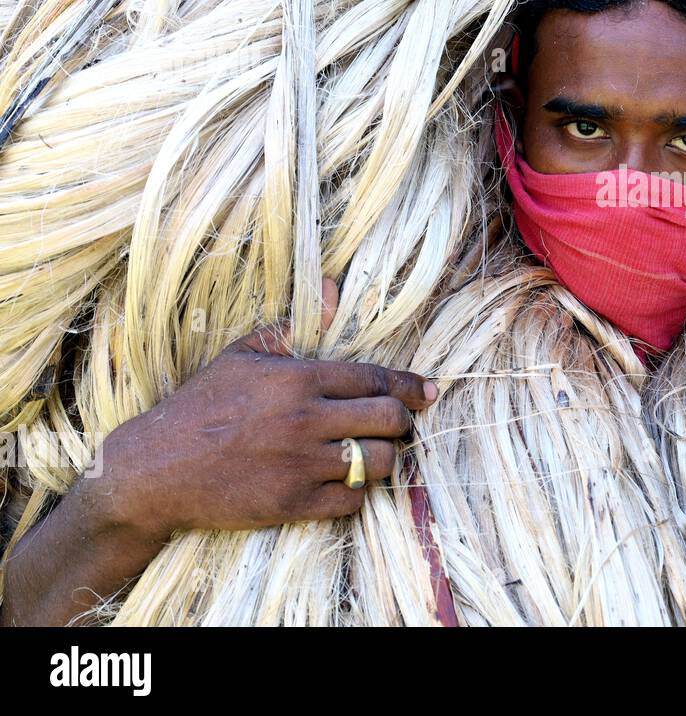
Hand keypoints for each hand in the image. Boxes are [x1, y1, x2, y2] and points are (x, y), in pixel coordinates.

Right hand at [90, 278, 437, 541]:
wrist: (152, 471)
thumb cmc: (199, 408)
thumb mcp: (240, 356)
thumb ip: (291, 327)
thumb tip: (333, 288)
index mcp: (296, 378)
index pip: (376, 378)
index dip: (409, 386)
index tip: (427, 391)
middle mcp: (304, 419)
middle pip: (388, 418)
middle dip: (404, 422)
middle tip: (402, 425)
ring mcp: (300, 463)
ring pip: (378, 461)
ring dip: (387, 458)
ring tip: (379, 454)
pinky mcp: (292, 502)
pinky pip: (352, 501)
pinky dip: (359, 493)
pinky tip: (350, 484)